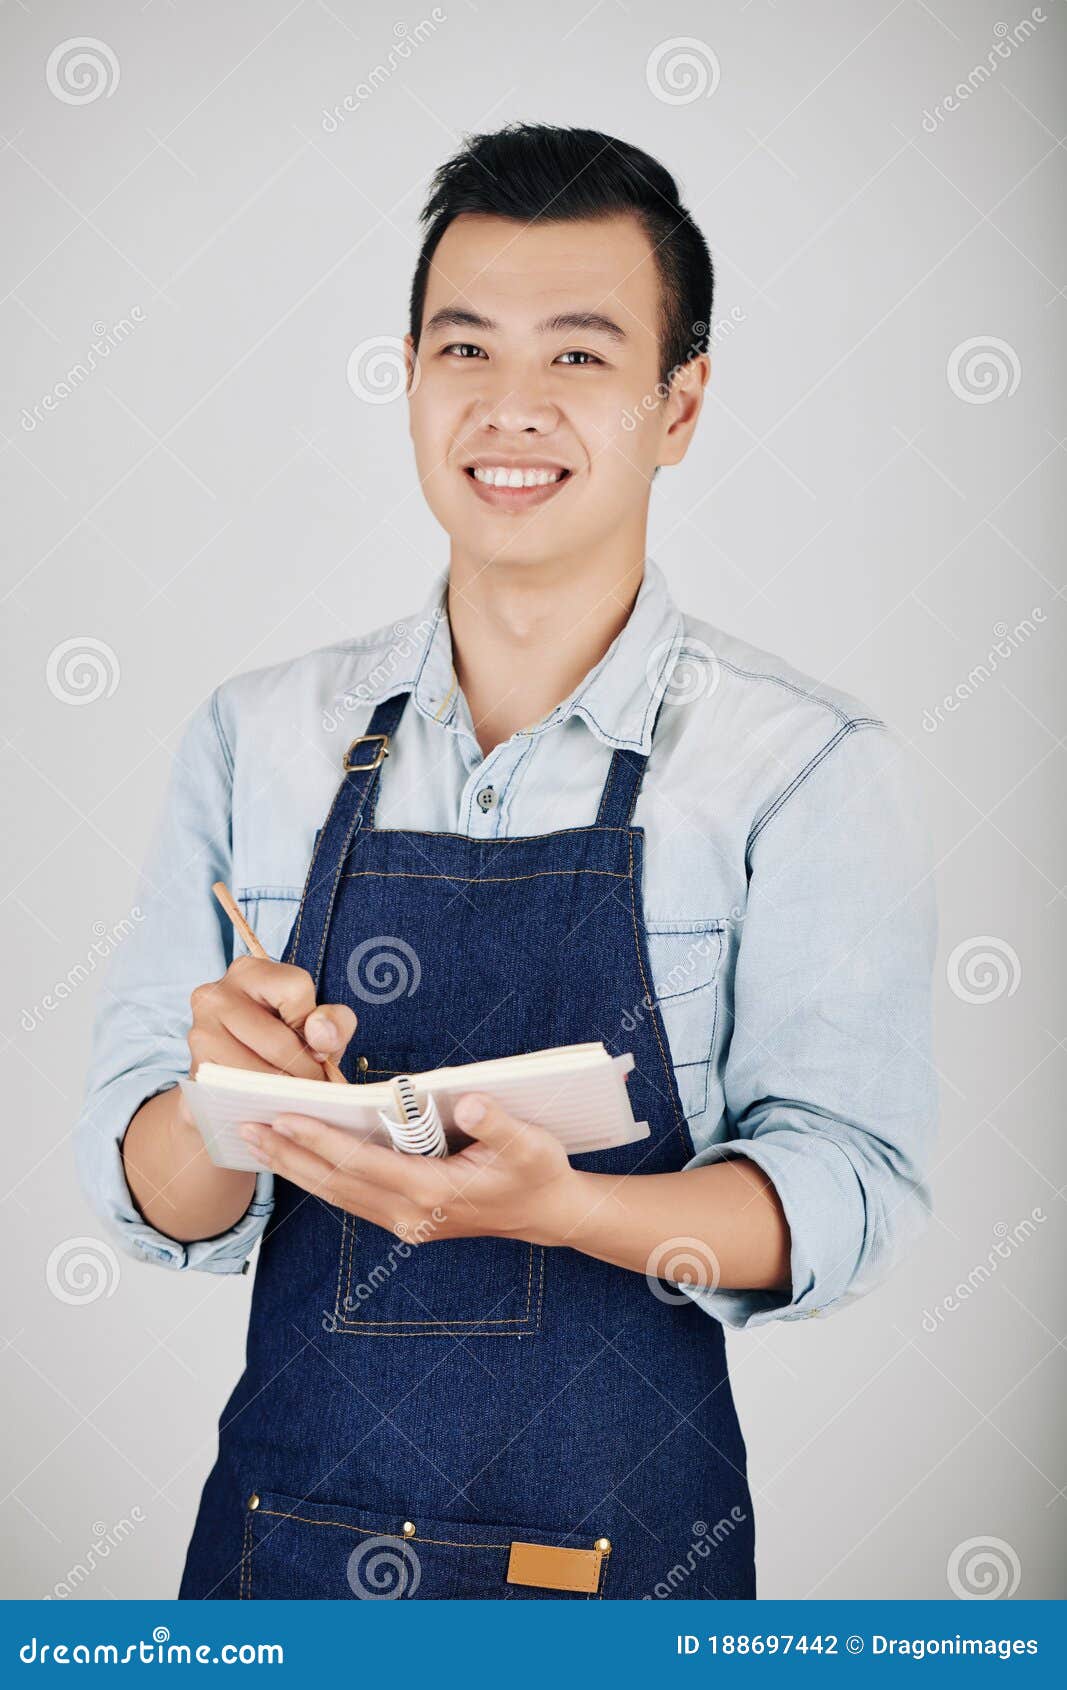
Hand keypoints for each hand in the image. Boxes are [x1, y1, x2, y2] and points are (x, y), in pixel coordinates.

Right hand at [180, 955, 355, 1128]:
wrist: (238, 1077)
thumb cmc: (285, 1041)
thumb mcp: (319, 1026)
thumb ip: (335, 1022)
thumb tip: (321, 1036)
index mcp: (249, 971)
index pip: (295, 989)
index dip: (315, 1025)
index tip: (317, 1047)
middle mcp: (215, 994)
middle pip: (277, 1040)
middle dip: (306, 1072)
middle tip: (318, 1089)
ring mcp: (200, 1032)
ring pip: (257, 1072)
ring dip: (286, 1093)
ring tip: (300, 1098)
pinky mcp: (195, 1068)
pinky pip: (238, 1092)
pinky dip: (261, 1102)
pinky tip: (273, 1103)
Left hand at [237, 1092, 576, 1244]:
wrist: (548, 1214)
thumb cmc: (537, 1172)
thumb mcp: (531, 1144)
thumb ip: (498, 1123)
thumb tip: (468, 1104)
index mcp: (433, 1192)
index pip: (363, 1164)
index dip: (321, 1141)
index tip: (284, 1118)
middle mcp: (410, 1213)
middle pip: (336, 1183)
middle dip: (289, 1155)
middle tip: (245, 1127)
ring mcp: (404, 1221)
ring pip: (337, 1194)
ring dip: (296, 1168)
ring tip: (257, 1139)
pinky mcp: (404, 1219)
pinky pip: (350, 1197)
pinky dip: (318, 1177)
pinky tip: (297, 1159)